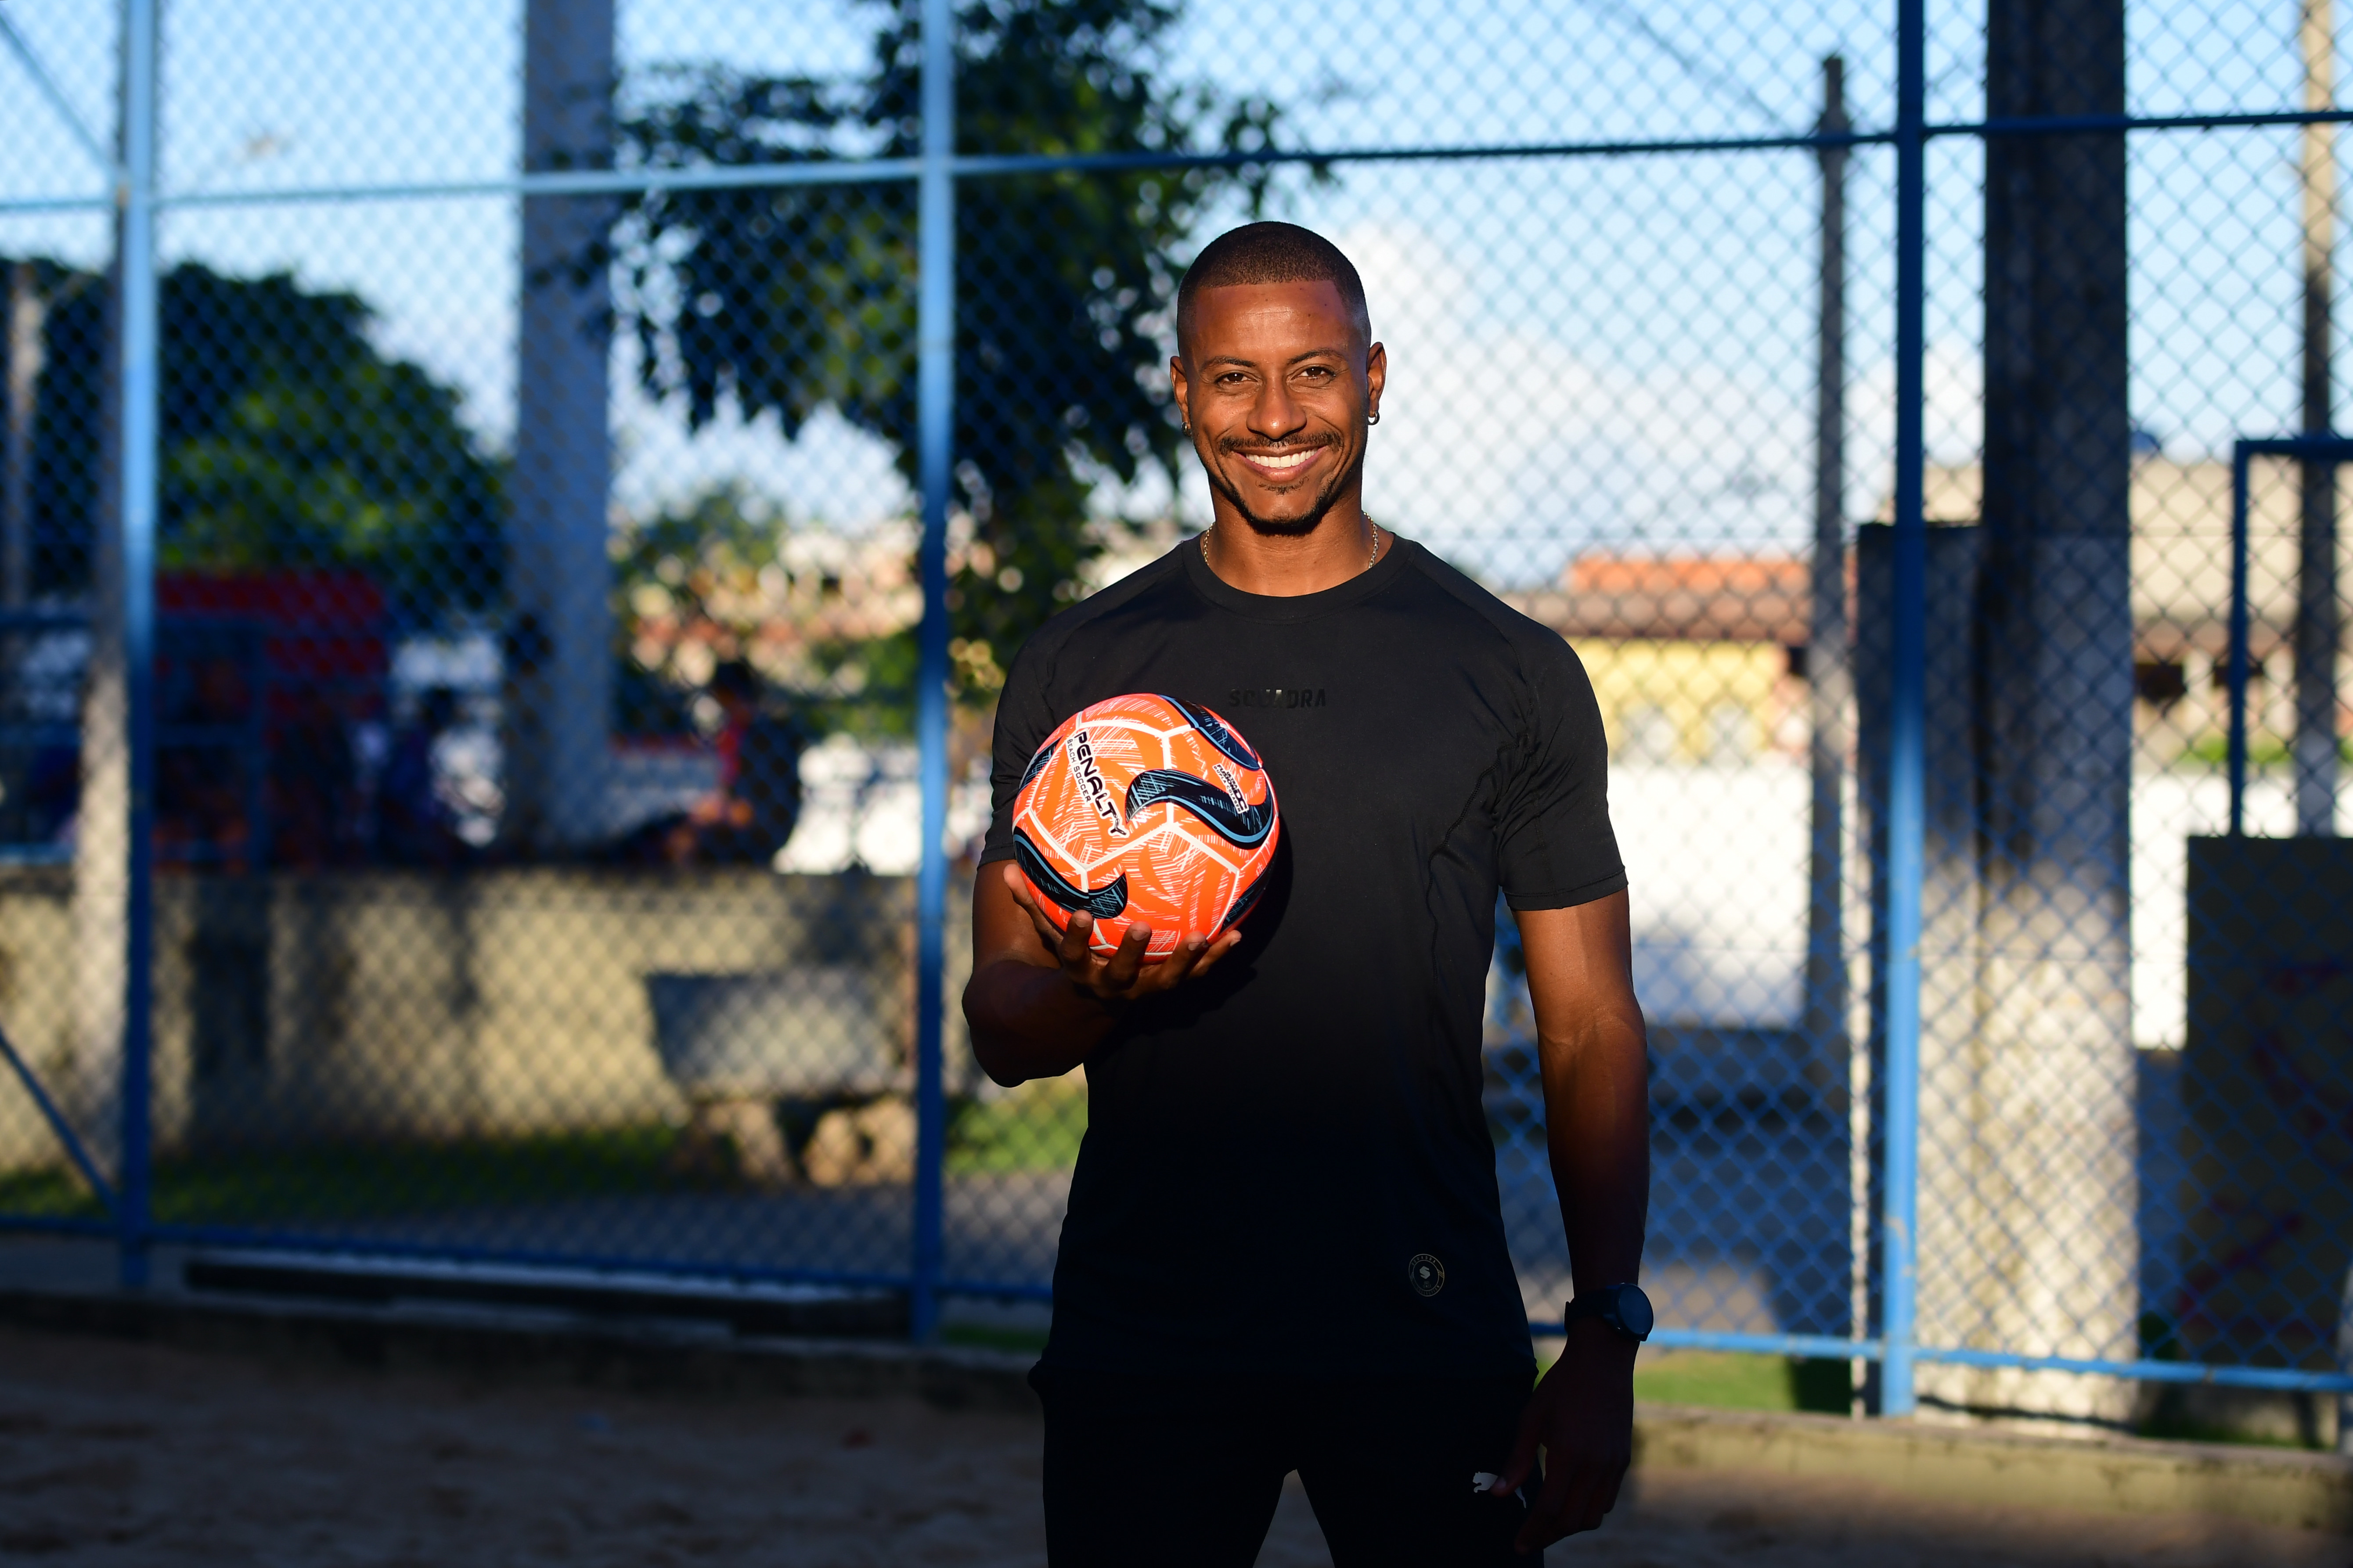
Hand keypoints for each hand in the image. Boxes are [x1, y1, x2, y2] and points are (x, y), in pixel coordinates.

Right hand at [1000, 862, 1239, 1003]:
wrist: (1093, 1006)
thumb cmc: (1072, 958)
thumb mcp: (1048, 934)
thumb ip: (1031, 904)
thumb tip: (1005, 869)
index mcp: (1080, 970)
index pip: (1071, 954)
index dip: (1075, 937)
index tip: (1080, 914)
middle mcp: (1111, 984)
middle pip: (1122, 974)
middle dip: (1132, 954)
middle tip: (1143, 928)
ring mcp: (1142, 990)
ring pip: (1166, 980)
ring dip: (1187, 960)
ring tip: (1206, 935)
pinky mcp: (1166, 987)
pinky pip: (1194, 974)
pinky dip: (1215, 956)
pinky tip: (1237, 933)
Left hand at [1495, 1318, 1636, 1550]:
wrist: (1603, 1362)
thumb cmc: (1561, 1386)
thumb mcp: (1531, 1418)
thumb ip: (1517, 1459)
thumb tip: (1498, 1493)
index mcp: (1569, 1455)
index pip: (1549, 1510)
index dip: (1533, 1532)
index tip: (1518, 1545)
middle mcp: (1595, 1466)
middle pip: (1572, 1520)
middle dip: (1549, 1534)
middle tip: (1530, 1537)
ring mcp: (1613, 1465)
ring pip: (1594, 1516)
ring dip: (1570, 1526)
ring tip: (1549, 1524)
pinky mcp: (1623, 1461)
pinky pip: (1607, 1500)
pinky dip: (1588, 1511)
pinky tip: (1571, 1504)